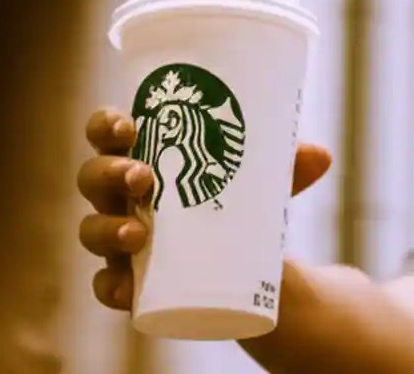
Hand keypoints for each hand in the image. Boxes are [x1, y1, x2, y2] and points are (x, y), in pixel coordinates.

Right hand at [78, 108, 332, 310]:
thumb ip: (287, 165)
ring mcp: (119, 238)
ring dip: (108, 230)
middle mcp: (121, 195)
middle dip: (111, 174)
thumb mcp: (261, 179)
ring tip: (140, 235)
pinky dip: (113, 286)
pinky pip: (106, 285)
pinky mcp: (130, 279)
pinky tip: (128, 287)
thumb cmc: (236, 198)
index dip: (105, 126)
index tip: (127, 126)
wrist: (244, 260)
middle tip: (144, 178)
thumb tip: (321, 155)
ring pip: (91, 230)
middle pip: (93, 178)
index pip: (105, 133)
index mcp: (141, 155)